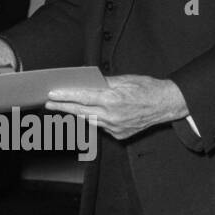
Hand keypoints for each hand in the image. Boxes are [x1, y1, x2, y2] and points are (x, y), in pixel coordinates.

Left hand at [46, 74, 187, 140]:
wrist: (165, 105)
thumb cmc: (147, 88)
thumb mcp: (124, 79)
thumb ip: (104, 83)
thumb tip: (88, 83)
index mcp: (112, 99)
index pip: (82, 98)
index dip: (65, 97)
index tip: (52, 95)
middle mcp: (112, 116)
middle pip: (81, 111)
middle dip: (63, 107)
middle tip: (49, 104)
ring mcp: (115, 128)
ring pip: (90, 120)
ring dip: (78, 113)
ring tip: (65, 107)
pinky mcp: (119, 135)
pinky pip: (102, 126)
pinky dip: (97, 119)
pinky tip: (94, 113)